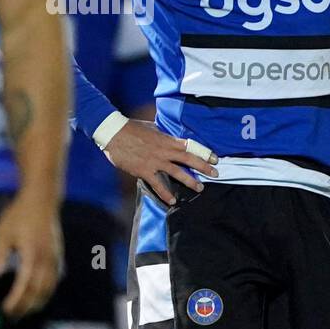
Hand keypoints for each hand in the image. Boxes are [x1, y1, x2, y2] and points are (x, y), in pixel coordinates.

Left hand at [0, 188, 62, 319]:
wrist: (43, 200)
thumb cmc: (20, 214)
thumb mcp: (3, 232)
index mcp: (32, 254)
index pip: (25, 285)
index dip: (16, 300)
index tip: (6, 309)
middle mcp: (46, 259)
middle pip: (39, 291)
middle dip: (26, 306)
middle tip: (12, 316)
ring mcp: (54, 258)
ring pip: (49, 288)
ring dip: (37, 302)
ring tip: (24, 311)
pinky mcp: (58, 256)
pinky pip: (54, 280)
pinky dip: (46, 292)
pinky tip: (37, 296)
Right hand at [101, 120, 218, 205]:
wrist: (114, 133)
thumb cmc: (131, 128)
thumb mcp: (151, 128)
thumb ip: (162, 134)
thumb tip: (168, 136)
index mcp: (167, 139)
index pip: (191, 146)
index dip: (204, 152)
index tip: (215, 158)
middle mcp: (165, 151)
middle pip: (189, 159)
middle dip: (203, 167)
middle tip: (215, 174)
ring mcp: (155, 161)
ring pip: (177, 173)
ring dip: (190, 181)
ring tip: (200, 188)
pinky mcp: (144, 170)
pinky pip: (158, 184)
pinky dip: (165, 193)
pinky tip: (172, 200)